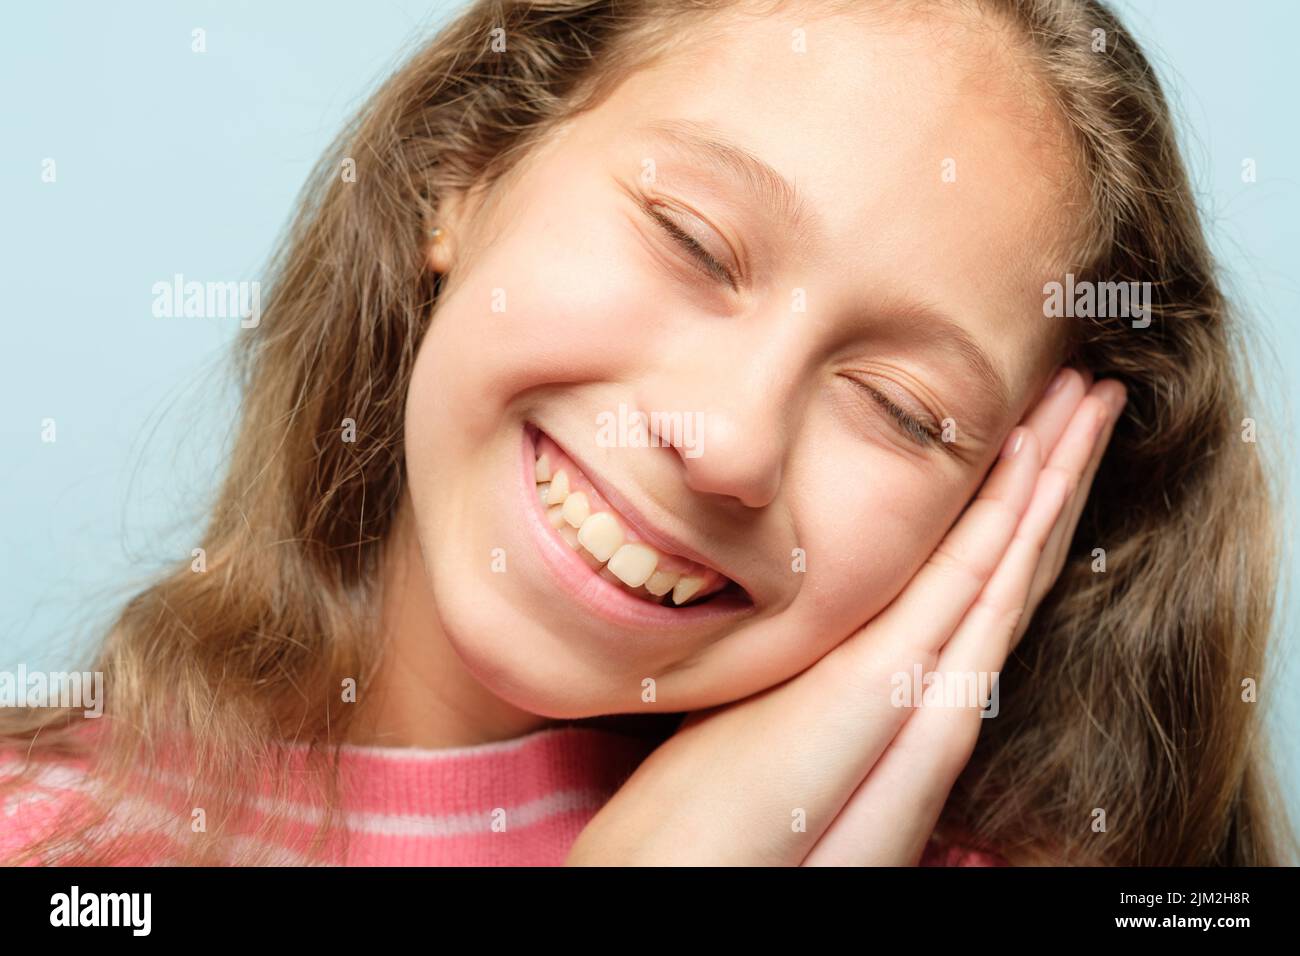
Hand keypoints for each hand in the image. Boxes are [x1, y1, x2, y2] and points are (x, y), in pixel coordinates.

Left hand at [565, 368, 1126, 864]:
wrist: (687, 872)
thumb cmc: (711, 797)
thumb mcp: (762, 700)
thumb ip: (803, 659)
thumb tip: (793, 597)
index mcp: (884, 663)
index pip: (963, 561)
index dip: (1006, 490)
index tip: (1030, 415)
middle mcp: (919, 669)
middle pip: (1002, 552)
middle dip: (1051, 468)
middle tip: (1087, 386)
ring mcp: (918, 682)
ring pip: (1005, 562)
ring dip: (1052, 481)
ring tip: (1091, 403)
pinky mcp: (896, 693)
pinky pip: (972, 596)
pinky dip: (1012, 532)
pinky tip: (1041, 472)